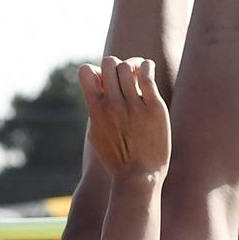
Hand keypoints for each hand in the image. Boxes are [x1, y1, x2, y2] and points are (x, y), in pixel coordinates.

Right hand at [77, 56, 169, 179]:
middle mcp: (112, 105)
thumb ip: (94, 109)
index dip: (95, 70)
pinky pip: (147, 74)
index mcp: (95, 110)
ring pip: (128, 66)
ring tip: (139, 75)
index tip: (105, 81)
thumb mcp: (96, 134)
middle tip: (125, 77)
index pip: (85, 71)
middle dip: (116, 66)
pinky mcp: (154, 108)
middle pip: (110, 62)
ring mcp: (133, 106)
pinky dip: (147, 66)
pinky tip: (148, 71)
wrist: (138, 177)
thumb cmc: (117, 158)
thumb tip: (96, 87)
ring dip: (133, 65)